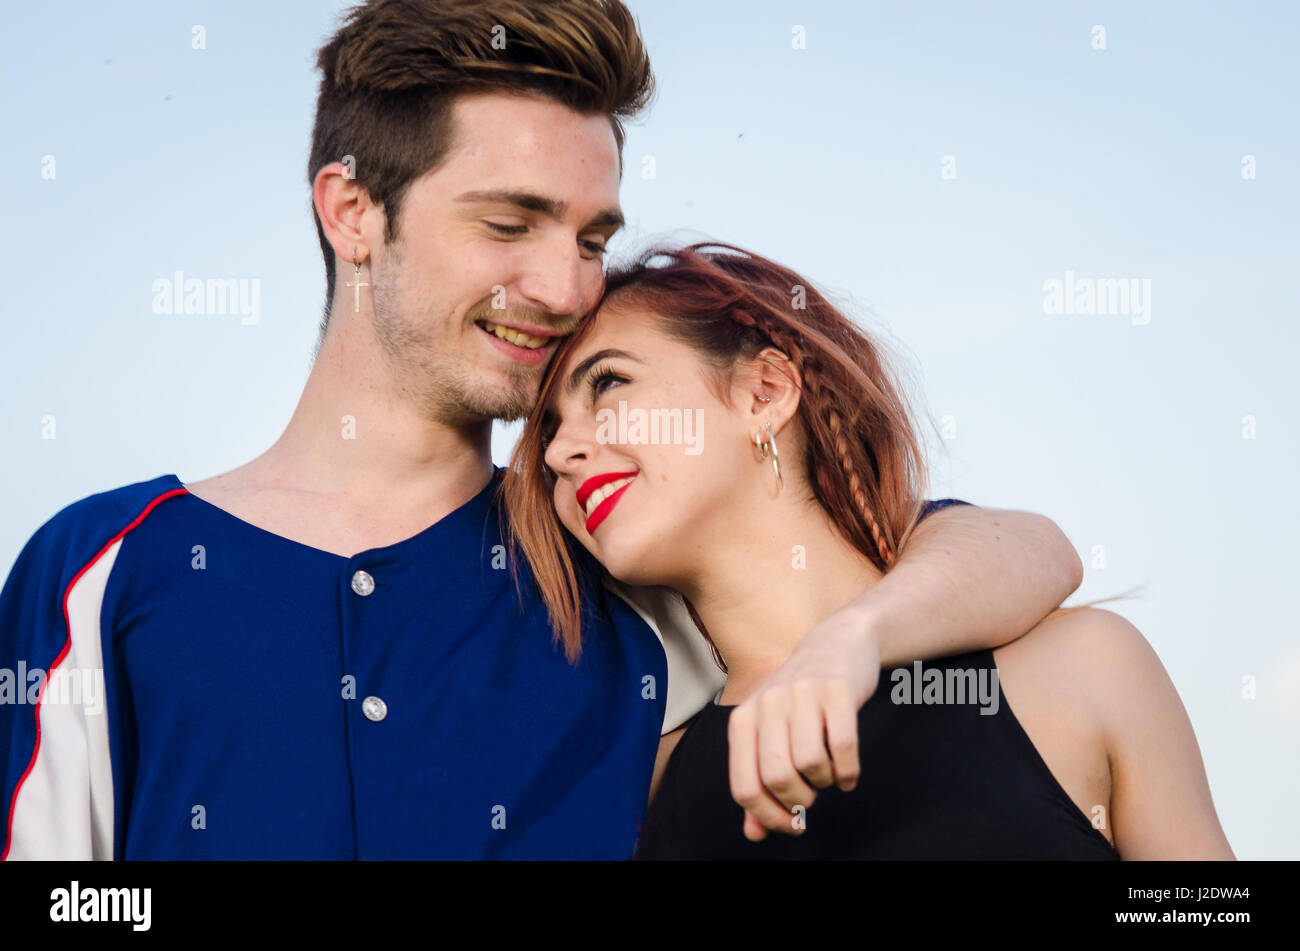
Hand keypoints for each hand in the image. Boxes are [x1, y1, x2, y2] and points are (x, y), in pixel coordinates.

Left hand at [727, 610, 882, 839]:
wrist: (838, 643)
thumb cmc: (801, 700)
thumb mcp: (771, 735)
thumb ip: (759, 783)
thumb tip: (754, 833)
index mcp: (743, 719)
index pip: (744, 786)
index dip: (768, 817)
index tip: (791, 825)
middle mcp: (767, 704)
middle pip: (776, 778)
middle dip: (799, 800)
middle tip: (812, 795)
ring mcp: (802, 694)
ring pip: (810, 763)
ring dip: (825, 782)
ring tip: (829, 774)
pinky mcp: (837, 691)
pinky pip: (844, 747)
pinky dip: (849, 772)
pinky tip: (848, 772)